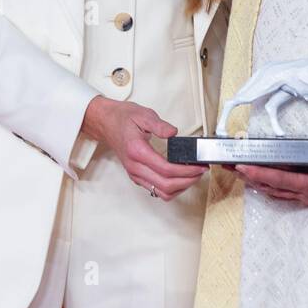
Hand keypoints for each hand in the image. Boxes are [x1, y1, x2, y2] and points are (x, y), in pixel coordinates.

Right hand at [81, 96, 205, 200]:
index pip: (166, 169)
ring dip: (180, 188)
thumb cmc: (123, 118)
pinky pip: (155, 190)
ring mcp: (135, 174)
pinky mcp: (136, 176)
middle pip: (165, 186)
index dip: (186, 171)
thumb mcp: (143, 114)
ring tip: (193, 176)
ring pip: (161, 192)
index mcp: (137, 151)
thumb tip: (173, 132)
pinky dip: (171, 189)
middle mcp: (135, 167)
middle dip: (187, 181)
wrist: (106, 123)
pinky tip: (181, 179)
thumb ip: (159, 125)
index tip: (199, 166)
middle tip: (201, 172)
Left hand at [233, 164, 307, 217]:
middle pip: (275, 187)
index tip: (242, 166)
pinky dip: (276, 187)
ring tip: (241, 173)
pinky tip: (269, 184)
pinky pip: (293, 193)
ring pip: (281, 192)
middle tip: (229, 167)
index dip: (261, 173)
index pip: (283, 180)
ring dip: (259, 183)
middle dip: (251, 177)